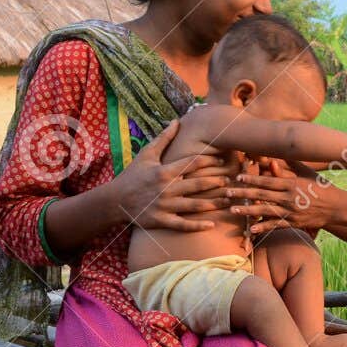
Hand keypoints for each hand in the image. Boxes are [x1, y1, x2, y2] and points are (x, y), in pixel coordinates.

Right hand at [107, 118, 238, 231]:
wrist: (114, 201)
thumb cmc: (132, 175)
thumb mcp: (146, 155)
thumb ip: (163, 139)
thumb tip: (177, 121)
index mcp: (163, 171)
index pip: (191, 163)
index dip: (209, 159)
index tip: (222, 158)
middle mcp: (165, 189)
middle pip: (197, 184)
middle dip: (216, 181)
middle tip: (232, 180)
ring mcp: (164, 206)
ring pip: (193, 205)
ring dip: (213, 203)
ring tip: (229, 201)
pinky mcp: (161, 221)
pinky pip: (182, 225)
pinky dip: (197, 226)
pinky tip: (212, 224)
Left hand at [231, 172, 338, 234]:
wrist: (337, 208)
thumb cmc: (322, 187)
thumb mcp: (308, 172)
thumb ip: (292, 164)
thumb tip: (276, 157)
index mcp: (291, 184)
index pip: (267, 181)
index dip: (252, 179)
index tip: (238, 177)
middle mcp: (289, 198)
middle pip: (262, 196)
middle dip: (243, 194)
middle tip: (227, 192)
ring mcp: (291, 212)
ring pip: (265, 211)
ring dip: (248, 211)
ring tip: (233, 210)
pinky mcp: (294, 223)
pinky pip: (276, 226)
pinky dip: (263, 228)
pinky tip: (251, 229)